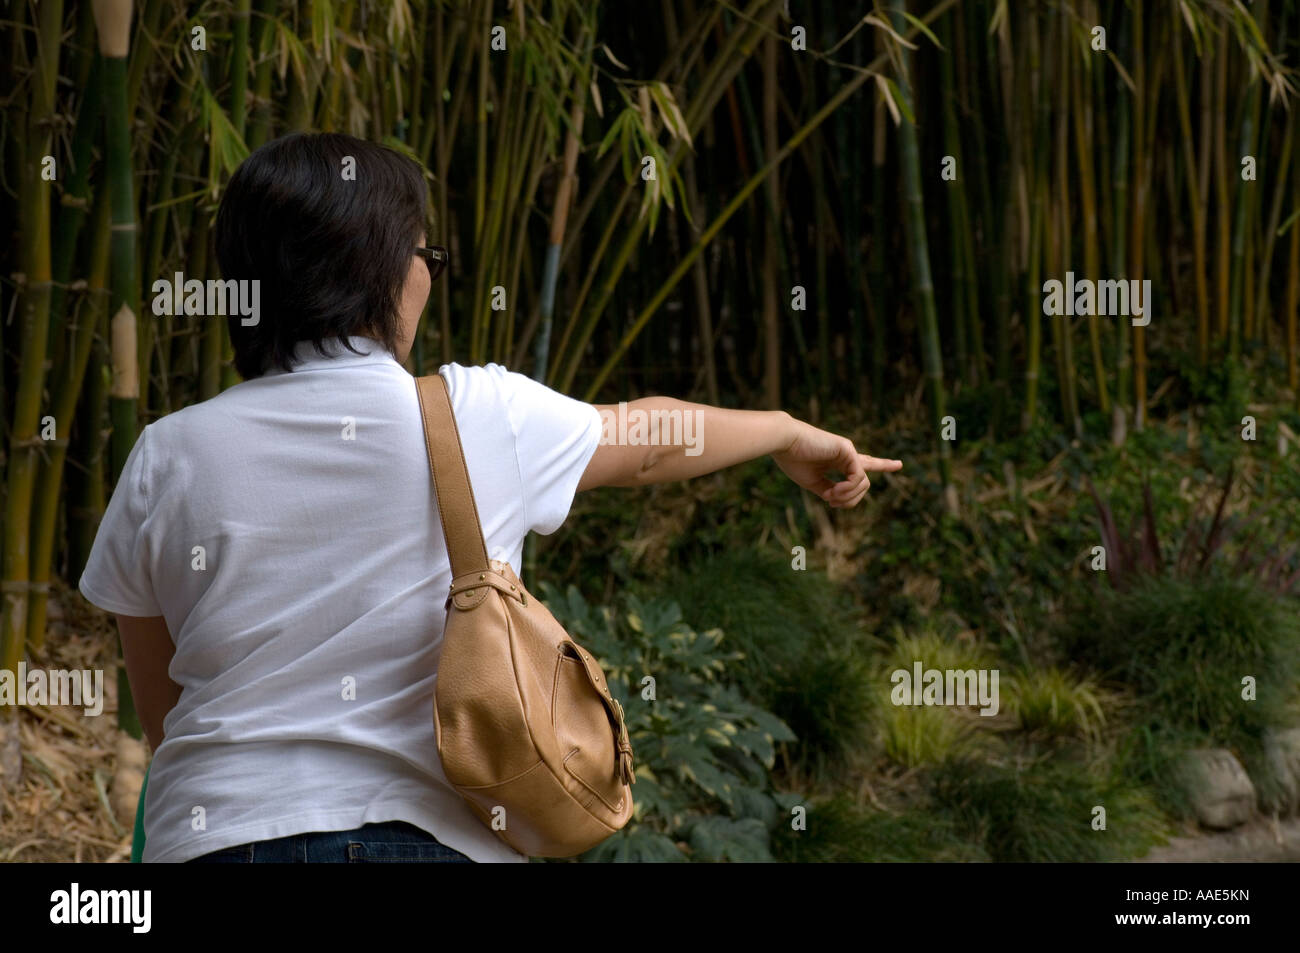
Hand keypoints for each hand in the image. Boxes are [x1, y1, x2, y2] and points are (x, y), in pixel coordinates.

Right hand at [771, 416, 901, 507]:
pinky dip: (848, 489)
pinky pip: (859, 477)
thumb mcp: (813, 482)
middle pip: (864, 482)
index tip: (899, 464)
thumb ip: (829, 490)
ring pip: (863, 483)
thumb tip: (841, 500)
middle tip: (831, 501)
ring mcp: (848, 451)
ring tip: (830, 496)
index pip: (864, 464)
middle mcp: (846, 454)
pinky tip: (832, 491)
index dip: (882, 465)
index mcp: (838, 460)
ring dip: (848, 497)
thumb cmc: (793, 460)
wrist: (783, 442)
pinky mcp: (848, 449)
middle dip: (852, 499)